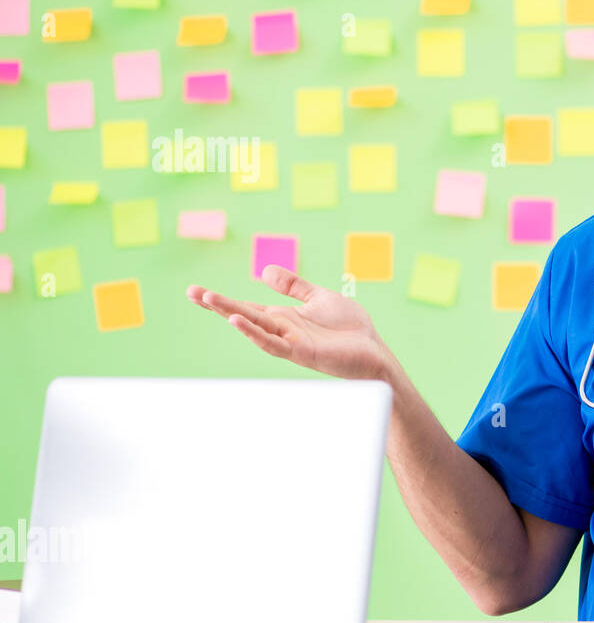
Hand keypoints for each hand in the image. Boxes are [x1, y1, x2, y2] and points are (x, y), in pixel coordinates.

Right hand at [186, 266, 393, 380]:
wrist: (374, 352)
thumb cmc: (349, 329)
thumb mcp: (319, 298)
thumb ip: (294, 286)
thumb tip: (265, 269)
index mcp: (284, 317)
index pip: (247, 306)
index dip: (223, 300)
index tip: (196, 291)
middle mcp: (282, 330)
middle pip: (244, 314)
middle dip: (218, 304)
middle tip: (191, 292)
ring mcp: (290, 342)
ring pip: (254, 327)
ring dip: (231, 314)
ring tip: (208, 299)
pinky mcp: (302, 353)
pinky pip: (273, 343)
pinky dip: (255, 333)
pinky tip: (238, 321)